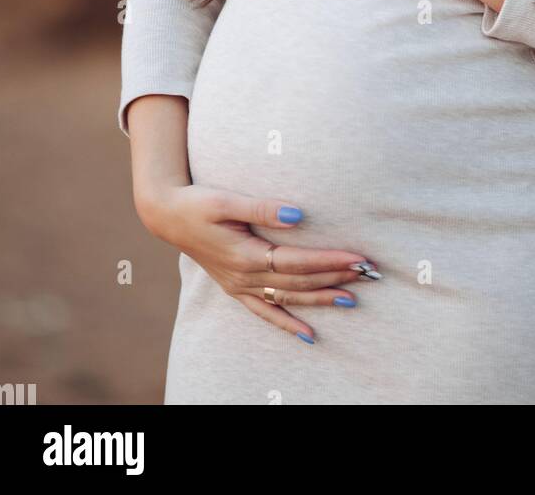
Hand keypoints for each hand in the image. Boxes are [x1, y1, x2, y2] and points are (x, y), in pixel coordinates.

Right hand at [138, 183, 380, 342]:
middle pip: (298, 281)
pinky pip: (265, 311)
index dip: (329, 261)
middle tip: (369, 274)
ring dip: (320, 299)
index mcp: (246, 255)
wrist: (166, 215)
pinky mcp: (235, 287)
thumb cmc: (197, 202)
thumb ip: (262, 208)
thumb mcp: (226, 200)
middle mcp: (244, 276)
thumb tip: (298, 214)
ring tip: (353, 300)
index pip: (298, 261)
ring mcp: (239, 285)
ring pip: (287, 298)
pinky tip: (308, 334)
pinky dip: (286, 323)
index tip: (357, 258)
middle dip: (335, 278)